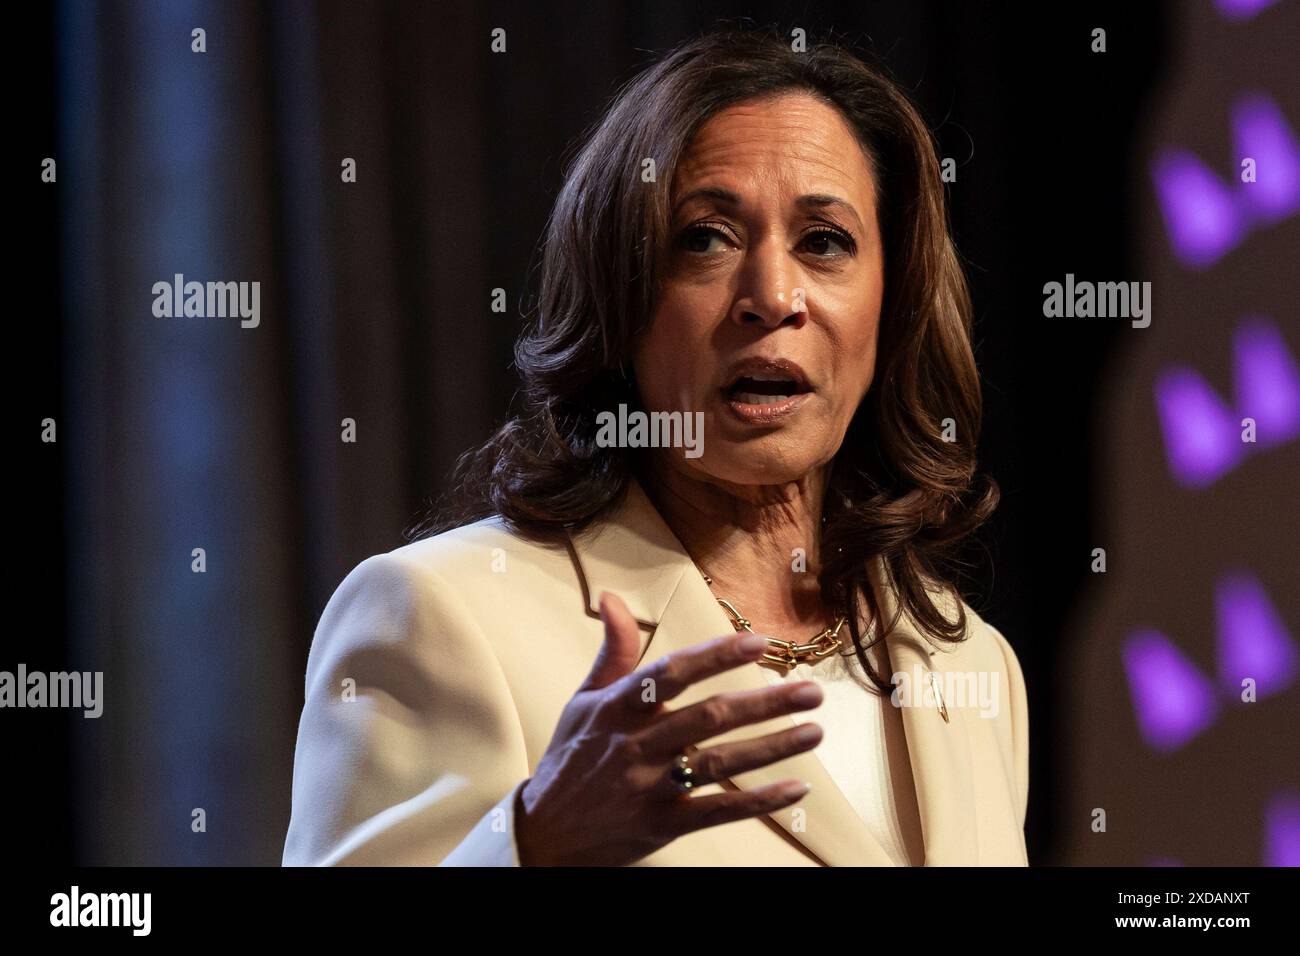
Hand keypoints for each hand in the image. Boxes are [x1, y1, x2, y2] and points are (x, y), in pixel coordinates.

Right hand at [514, 591, 822, 865]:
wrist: (545, 833)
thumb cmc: (571, 758)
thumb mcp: (584, 700)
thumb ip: (611, 651)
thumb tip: (611, 597)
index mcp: (617, 708)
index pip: (671, 673)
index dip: (715, 656)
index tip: (758, 642)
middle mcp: (634, 745)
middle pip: (708, 717)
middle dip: (764, 703)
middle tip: (811, 691)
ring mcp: (648, 787)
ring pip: (719, 763)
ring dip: (772, 747)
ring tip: (814, 732)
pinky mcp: (660, 825)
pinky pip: (717, 811)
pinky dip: (758, 801)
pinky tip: (795, 789)